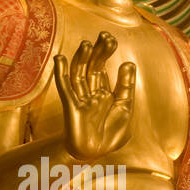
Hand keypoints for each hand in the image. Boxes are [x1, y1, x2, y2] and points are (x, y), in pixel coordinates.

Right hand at [53, 31, 135, 160]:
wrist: (96, 154)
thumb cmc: (111, 136)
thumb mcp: (125, 108)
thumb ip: (125, 87)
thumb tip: (128, 63)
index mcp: (103, 93)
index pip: (102, 69)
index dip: (106, 53)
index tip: (111, 39)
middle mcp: (90, 93)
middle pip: (92, 67)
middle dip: (98, 52)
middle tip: (105, 35)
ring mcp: (80, 99)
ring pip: (79, 74)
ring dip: (81, 58)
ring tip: (86, 43)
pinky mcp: (72, 107)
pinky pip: (65, 88)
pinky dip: (61, 73)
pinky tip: (61, 59)